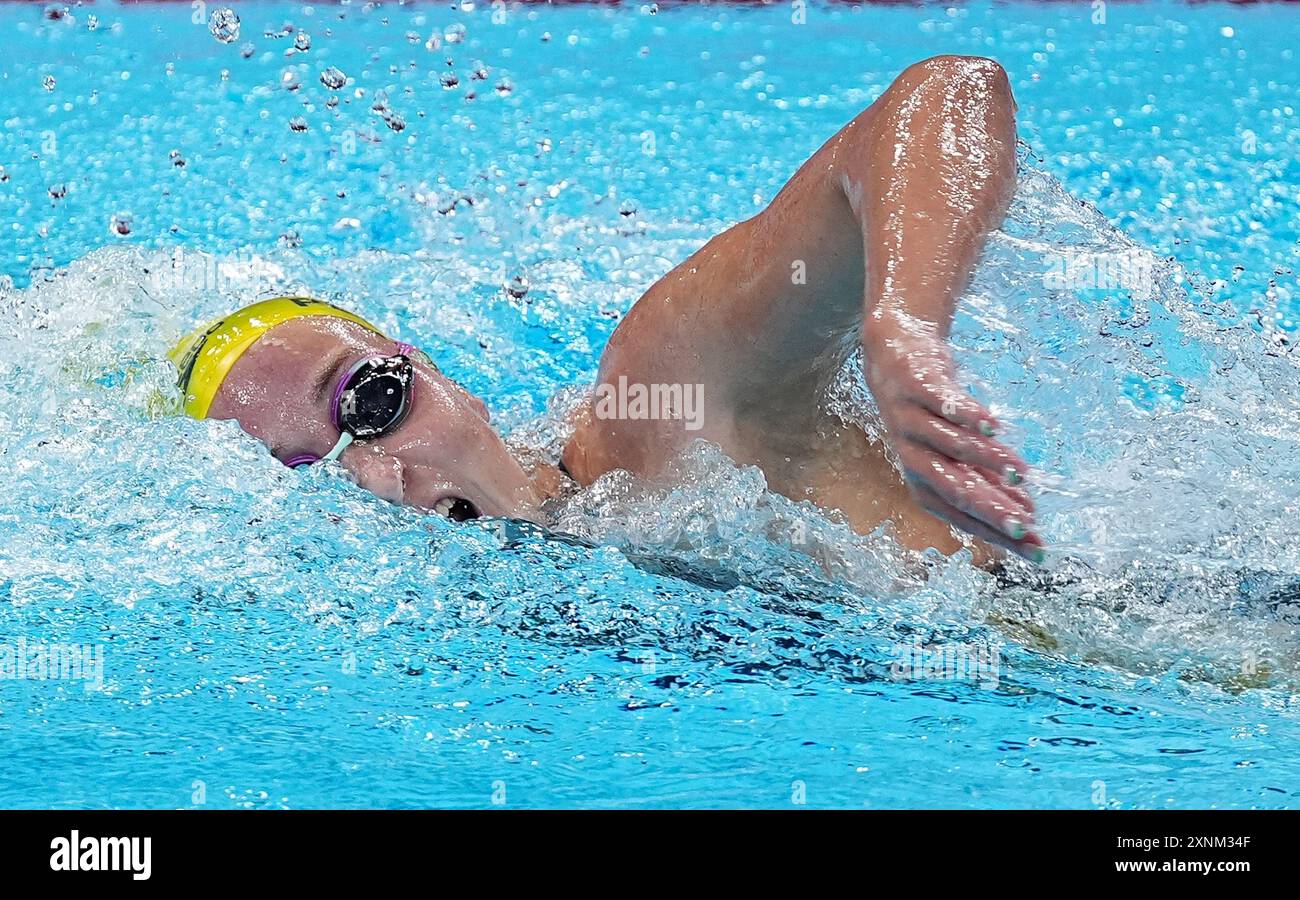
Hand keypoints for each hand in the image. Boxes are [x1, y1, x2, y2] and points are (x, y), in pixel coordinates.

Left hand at [863, 323, 1043, 560]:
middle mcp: (914, 456)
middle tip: (1025, 524)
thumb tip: (1026, 516)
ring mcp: (911, 421)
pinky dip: (968, 415)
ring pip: (951, 447)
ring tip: (1021, 473)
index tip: (1035, 547)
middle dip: (990, 509)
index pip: (962, 515)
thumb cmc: (931, 415)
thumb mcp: (956, 454)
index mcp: (924, 482)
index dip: (997, 532)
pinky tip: (994, 425)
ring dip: (987, 460)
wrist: (893, 354)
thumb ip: (988, 483)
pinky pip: (943, 404)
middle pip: (954, 489)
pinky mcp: (917, 387)